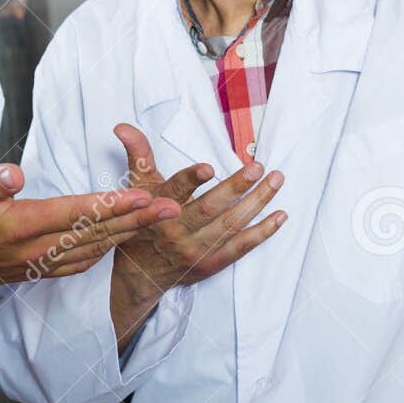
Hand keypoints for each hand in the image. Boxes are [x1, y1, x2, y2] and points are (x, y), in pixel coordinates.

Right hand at [0, 163, 180, 321]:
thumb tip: (14, 175)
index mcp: (22, 226)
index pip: (78, 214)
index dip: (114, 206)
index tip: (146, 198)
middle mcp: (37, 250)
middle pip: (96, 234)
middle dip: (137, 221)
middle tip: (172, 210)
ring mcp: (38, 264)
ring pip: (93, 250)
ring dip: (127, 236)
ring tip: (155, 222)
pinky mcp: (36, 271)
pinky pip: (80, 263)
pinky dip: (104, 252)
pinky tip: (116, 242)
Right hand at [110, 123, 286, 305]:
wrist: (140, 275)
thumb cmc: (141, 222)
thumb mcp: (135, 189)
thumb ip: (139, 156)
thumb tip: (124, 127)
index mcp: (156, 209)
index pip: (174, 192)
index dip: (191, 180)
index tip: (209, 168)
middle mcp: (176, 231)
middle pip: (209, 209)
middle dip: (236, 187)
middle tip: (257, 168)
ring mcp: (195, 250)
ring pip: (230, 225)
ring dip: (257, 202)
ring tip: (275, 180)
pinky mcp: (211, 264)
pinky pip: (241, 247)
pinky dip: (262, 232)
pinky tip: (279, 216)